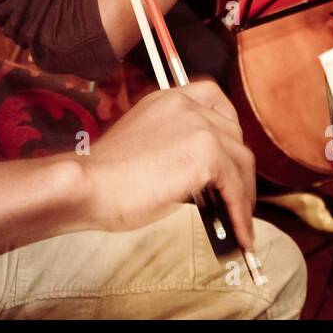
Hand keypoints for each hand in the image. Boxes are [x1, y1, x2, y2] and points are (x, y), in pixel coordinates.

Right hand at [80, 80, 256, 250]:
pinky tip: (239, 234)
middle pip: (234, 133)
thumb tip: (202, 173)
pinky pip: (236, 187)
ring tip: (240, 221)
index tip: (229, 152)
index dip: (228, 127)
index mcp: (169, 98)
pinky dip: (241, 213)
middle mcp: (188, 104)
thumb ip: (173, 144)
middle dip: (239, 166)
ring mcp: (199, 127)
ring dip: (244, 194)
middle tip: (236, 196)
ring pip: (241, 161)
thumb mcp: (144, 143)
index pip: (214, 99)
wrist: (89, 183)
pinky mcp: (206, 154)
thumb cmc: (106, 175)